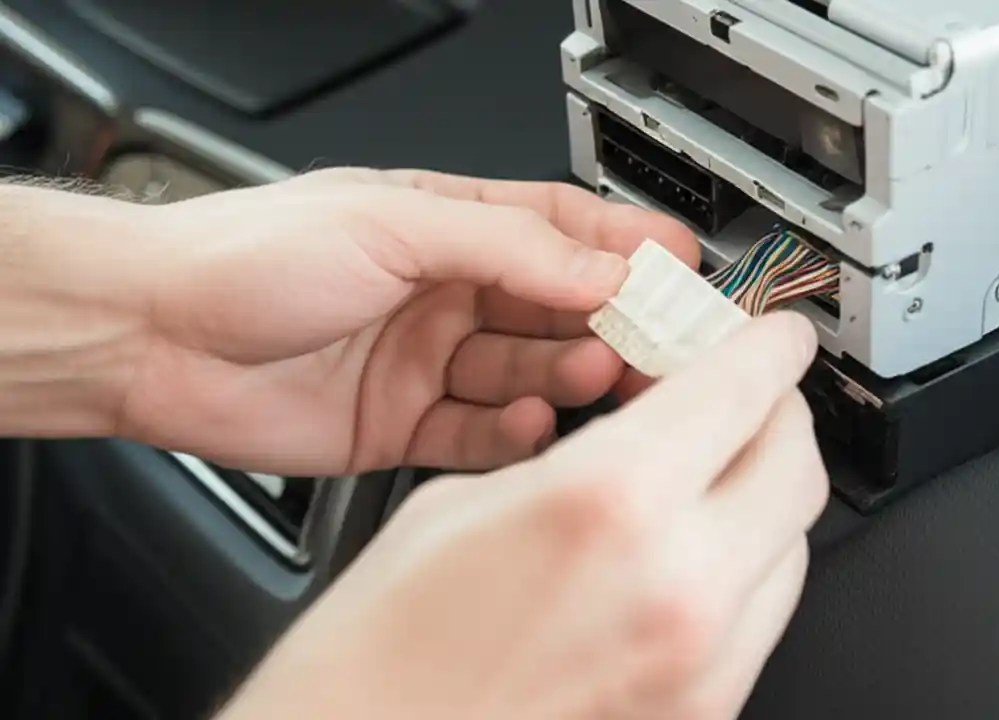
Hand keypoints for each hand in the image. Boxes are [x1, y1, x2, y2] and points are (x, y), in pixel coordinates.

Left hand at [110, 169, 697, 474]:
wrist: (151, 335)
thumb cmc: (249, 254)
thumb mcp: (396, 224)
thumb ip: (511, 245)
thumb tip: (605, 261)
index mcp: (451, 225)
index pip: (567, 229)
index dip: (630, 247)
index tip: (686, 271)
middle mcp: (447, 293)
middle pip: (562, 309)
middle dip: (615, 324)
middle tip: (662, 345)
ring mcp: (429, 363)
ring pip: (530, 372)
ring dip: (568, 374)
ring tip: (593, 372)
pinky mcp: (405, 427)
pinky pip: (483, 435)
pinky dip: (513, 433)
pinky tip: (529, 421)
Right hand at [217, 312, 827, 719]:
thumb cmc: (382, 648)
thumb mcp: (467, 501)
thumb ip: (584, 457)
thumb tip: (649, 433)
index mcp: (609, 502)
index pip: (744, 386)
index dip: (769, 346)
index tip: (772, 337)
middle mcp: (677, 585)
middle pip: (795, 463)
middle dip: (777, 416)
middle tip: (743, 398)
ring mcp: (701, 662)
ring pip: (791, 545)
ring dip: (760, 495)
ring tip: (706, 480)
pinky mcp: (704, 712)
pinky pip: (760, 617)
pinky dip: (739, 571)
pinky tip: (683, 558)